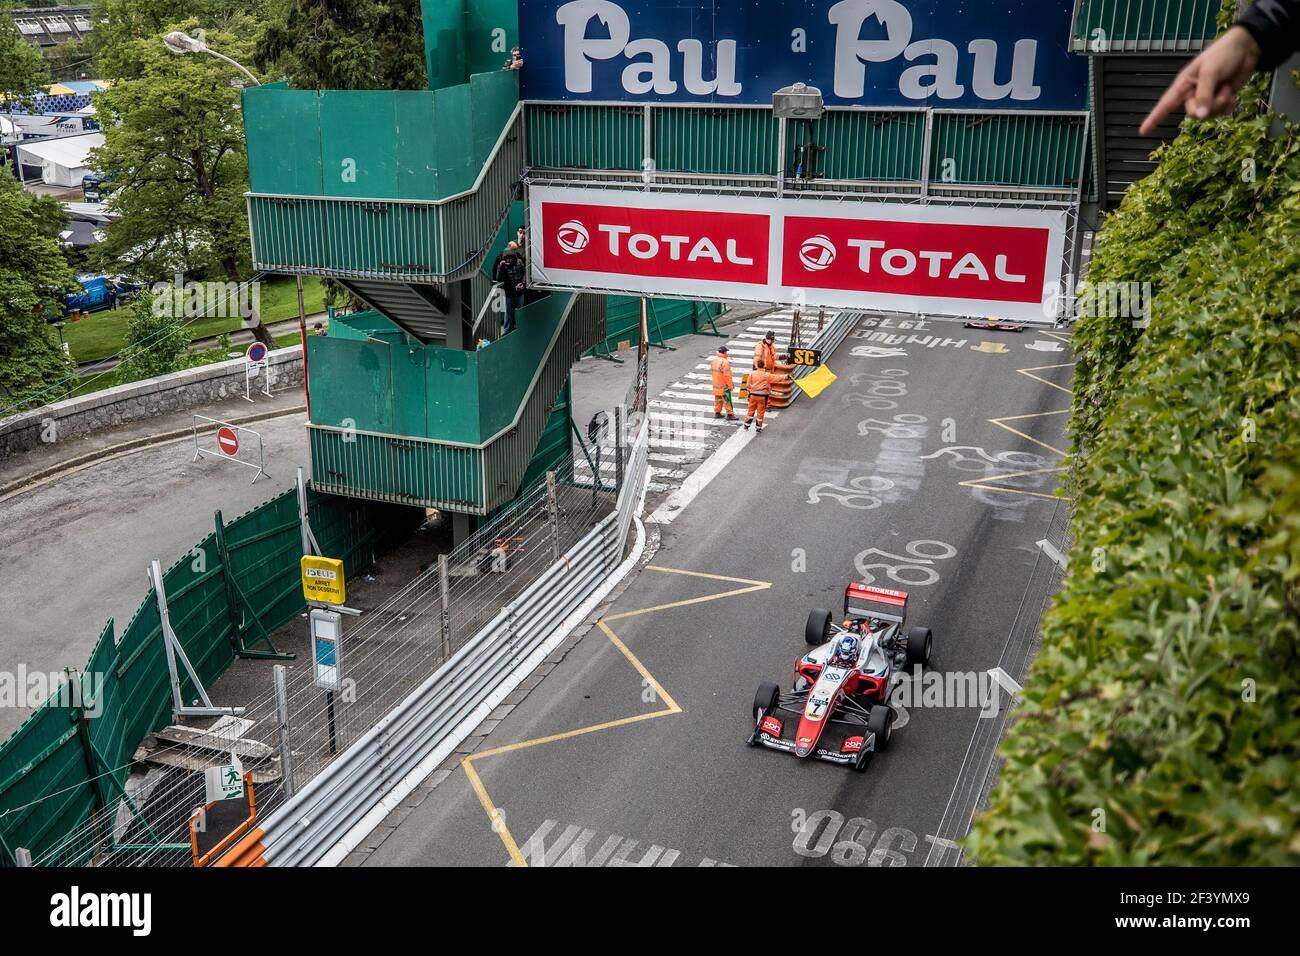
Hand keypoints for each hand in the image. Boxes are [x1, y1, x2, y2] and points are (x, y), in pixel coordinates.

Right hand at [1141, 27, 1261, 134]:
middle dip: (1207, 107)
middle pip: (1192, 113)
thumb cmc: (1223, 54)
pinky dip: (1227, 108)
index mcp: (1184, 84)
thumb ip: (1204, 95)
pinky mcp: (1219, 100)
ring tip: (1227, 91)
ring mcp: (1206, 98)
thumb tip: (1200, 116)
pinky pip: (1219, 114)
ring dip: (1219, 106)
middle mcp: (1192, 93)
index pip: (1165, 104)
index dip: (1153, 118)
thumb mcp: (1211, 72)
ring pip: (1207, 115)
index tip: (1142, 131)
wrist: (1247, 48)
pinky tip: (1232, 98)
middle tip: (1220, 93)